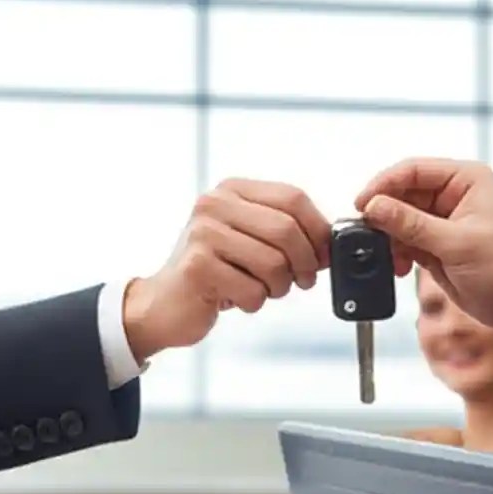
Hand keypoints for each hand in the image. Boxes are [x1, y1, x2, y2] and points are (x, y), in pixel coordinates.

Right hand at [123, 178, 331, 360]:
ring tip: (262, 290)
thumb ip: (285, 232)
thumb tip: (329, 243)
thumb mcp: (249, 240)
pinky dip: (253, 302)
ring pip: (274, 263)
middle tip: (302, 280)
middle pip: (287, 230)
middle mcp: (214, 204)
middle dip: (304, 263)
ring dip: (278, 287)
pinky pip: (253, 289)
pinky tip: (235, 298)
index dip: (318, 229)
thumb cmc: (213, 272)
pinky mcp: (197, 266)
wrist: (164, 303)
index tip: (323, 254)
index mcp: (231, 190)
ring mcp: (203, 233)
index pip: (293, 198)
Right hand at [354, 157, 492, 332]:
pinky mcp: (437, 247)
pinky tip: (398, 267)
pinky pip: (405, 243)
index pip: (412, 170)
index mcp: (466, 180)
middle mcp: (453, 196)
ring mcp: (443, 222)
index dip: (384, 185)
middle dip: (383, 215)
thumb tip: (375, 207)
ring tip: (388, 257)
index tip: (362, 204)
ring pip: (399, 221)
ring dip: (388, 239)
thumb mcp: (457, 242)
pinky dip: (396, 254)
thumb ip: (412, 224)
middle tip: (367, 235)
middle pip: (401, 195)